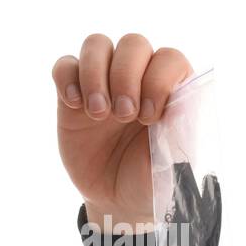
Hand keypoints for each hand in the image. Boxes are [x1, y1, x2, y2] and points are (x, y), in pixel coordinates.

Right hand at [52, 34, 193, 227]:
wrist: (118, 201)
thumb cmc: (153, 179)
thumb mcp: (174, 161)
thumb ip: (180, 129)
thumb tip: (180, 100)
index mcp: (171, 91)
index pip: (170, 58)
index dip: (159, 79)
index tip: (151, 117)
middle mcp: (139, 80)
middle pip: (133, 43)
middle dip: (127, 75)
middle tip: (125, 115)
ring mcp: (104, 83)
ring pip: (97, 44)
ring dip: (96, 74)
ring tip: (99, 114)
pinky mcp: (73, 95)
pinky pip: (65, 65)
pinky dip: (67, 79)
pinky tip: (76, 106)